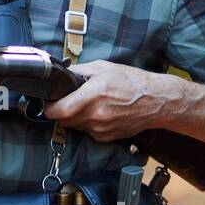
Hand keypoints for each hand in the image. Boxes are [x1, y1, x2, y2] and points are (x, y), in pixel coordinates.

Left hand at [43, 60, 178, 141]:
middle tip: (64, 100)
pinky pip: (86, 131)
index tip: (48, 101)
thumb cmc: (131, 81)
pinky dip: (86, 123)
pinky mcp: (106, 137)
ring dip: (72, 117)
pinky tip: (97, 112)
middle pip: (63, 121)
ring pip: (74, 126)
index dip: (49, 107)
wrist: (156, 101)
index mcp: (93, 95)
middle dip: (59, 111)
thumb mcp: (102, 67)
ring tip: (84, 104)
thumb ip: (78, 71)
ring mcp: (101, 129)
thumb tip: (59, 74)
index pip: (59, 111)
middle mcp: (96, 115)